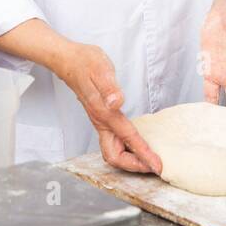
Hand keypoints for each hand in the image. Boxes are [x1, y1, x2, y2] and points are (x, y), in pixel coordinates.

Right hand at [54, 41, 161, 174]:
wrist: (69, 60)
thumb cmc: (85, 63)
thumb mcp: (101, 69)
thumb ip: (109, 87)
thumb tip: (117, 102)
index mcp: (103, 112)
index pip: (126, 137)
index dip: (143, 153)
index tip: (156, 165)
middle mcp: (101, 120)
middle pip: (114, 156)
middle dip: (134, 165)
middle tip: (153, 166)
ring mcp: (100, 121)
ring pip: (113, 151)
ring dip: (130, 160)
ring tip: (148, 160)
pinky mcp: (101, 117)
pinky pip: (114, 141)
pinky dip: (127, 149)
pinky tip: (136, 146)